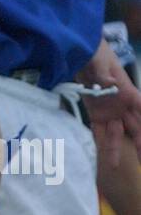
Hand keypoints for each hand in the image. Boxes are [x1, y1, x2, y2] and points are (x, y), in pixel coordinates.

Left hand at [78, 41, 140, 167]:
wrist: (79, 49)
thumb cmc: (95, 51)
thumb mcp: (98, 59)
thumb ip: (103, 73)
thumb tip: (111, 84)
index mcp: (127, 91)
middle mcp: (121, 104)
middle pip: (134, 126)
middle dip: (139, 143)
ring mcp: (109, 109)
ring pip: (115, 132)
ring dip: (115, 148)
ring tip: (114, 166)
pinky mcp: (94, 112)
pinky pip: (98, 130)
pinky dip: (99, 142)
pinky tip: (100, 155)